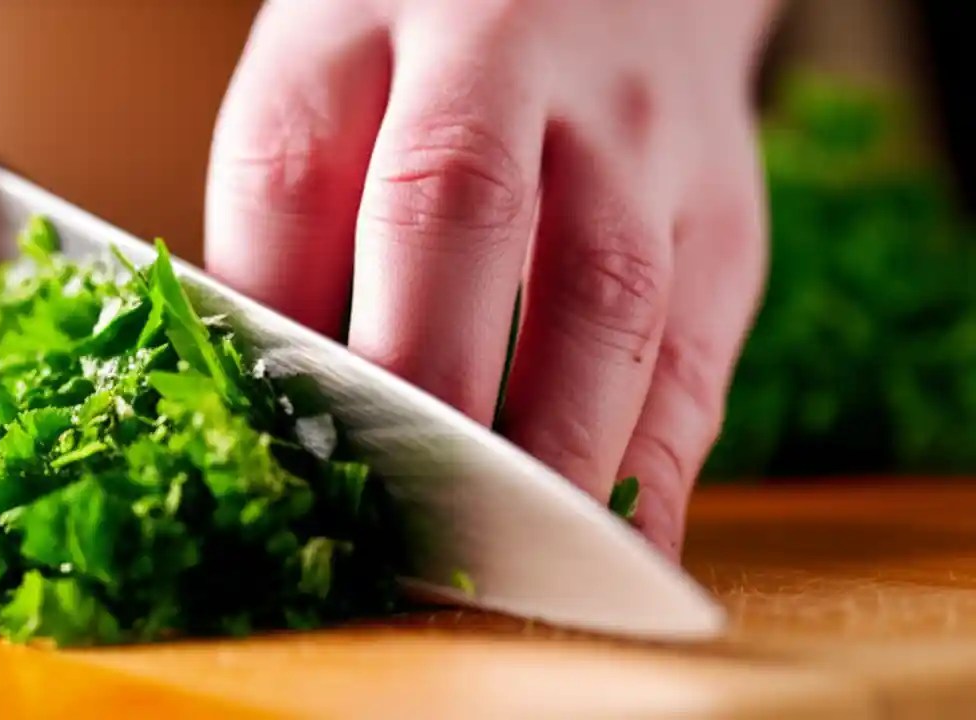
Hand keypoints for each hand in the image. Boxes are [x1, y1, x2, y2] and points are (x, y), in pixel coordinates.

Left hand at [207, 0, 776, 556]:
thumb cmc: (437, 50)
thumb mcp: (332, 77)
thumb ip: (294, 221)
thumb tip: (274, 409)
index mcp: (358, 16)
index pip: (289, 176)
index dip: (270, 332)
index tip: (271, 455)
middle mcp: (503, 53)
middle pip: (451, 210)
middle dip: (415, 391)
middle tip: (383, 524)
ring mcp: (631, 130)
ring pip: (601, 296)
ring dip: (546, 453)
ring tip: (496, 565)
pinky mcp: (722, 207)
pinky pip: (695, 350)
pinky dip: (653, 468)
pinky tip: (614, 548)